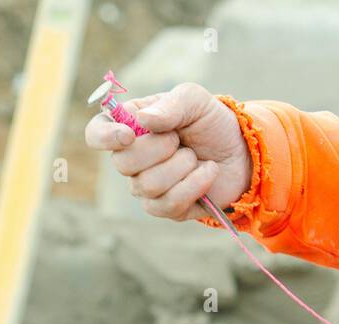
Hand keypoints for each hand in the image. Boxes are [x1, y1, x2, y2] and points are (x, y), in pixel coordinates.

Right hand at [84, 82, 251, 220]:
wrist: (241, 152)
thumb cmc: (211, 123)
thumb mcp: (195, 100)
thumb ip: (170, 105)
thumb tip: (142, 122)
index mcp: (130, 126)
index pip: (96, 133)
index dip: (105, 137)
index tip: (129, 135)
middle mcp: (131, 159)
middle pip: (122, 164)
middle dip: (159, 149)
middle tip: (180, 140)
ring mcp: (145, 187)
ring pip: (147, 185)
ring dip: (181, 166)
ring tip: (196, 157)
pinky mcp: (165, 208)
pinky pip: (168, 203)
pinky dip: (194, 185)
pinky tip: (207, 173)